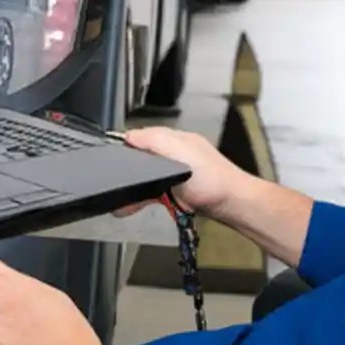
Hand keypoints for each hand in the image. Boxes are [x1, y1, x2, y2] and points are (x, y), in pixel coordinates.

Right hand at [115, 126, 242, 216]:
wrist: (232, 206)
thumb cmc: (213, 180)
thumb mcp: (178, 150)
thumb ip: (153, 140)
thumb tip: (128, 136)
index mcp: (177, 140)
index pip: (144, 136)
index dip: (128, 146)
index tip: (112, 158)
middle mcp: (177, 155)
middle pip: (143, 159)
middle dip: (129, 171)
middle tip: (116, 183)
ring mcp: (178, 176)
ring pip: (146, 179)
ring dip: (134, 189)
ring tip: (121, 202)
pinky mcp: (178, 194)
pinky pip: (152, 195)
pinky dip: (140, 201)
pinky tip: (129, 207)